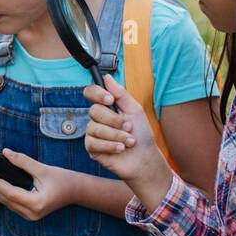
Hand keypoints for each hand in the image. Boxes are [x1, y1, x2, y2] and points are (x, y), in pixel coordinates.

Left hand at [0, 148, 75, 220]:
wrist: (76, 191)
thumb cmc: (63, 179)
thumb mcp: (43, 169)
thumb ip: (23, 161)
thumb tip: (5, 152)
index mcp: (36, 203)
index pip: (10, 193)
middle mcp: (32, 214)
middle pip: (5, 199)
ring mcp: (30, 216)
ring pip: (7, 203)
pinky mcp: (29, 214)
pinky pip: (11, 204)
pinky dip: (3, 194)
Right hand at [83, 74, 172, 208]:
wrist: (144, 158)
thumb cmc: (141, 134)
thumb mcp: (135, 110)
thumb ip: (121, 94)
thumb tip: (107, 77)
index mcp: (106, 107)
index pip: (91, 93)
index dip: (96, 93)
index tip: (110, 100)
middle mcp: (97, 118)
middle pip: (94, 110)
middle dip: (114, 120)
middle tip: (129, 126)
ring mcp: (93, 133)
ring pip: (95, 128)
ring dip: (116, 135)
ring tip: (129, 141)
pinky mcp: (92, 148)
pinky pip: (94, 142)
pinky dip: (111, 146)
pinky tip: (121, 149)